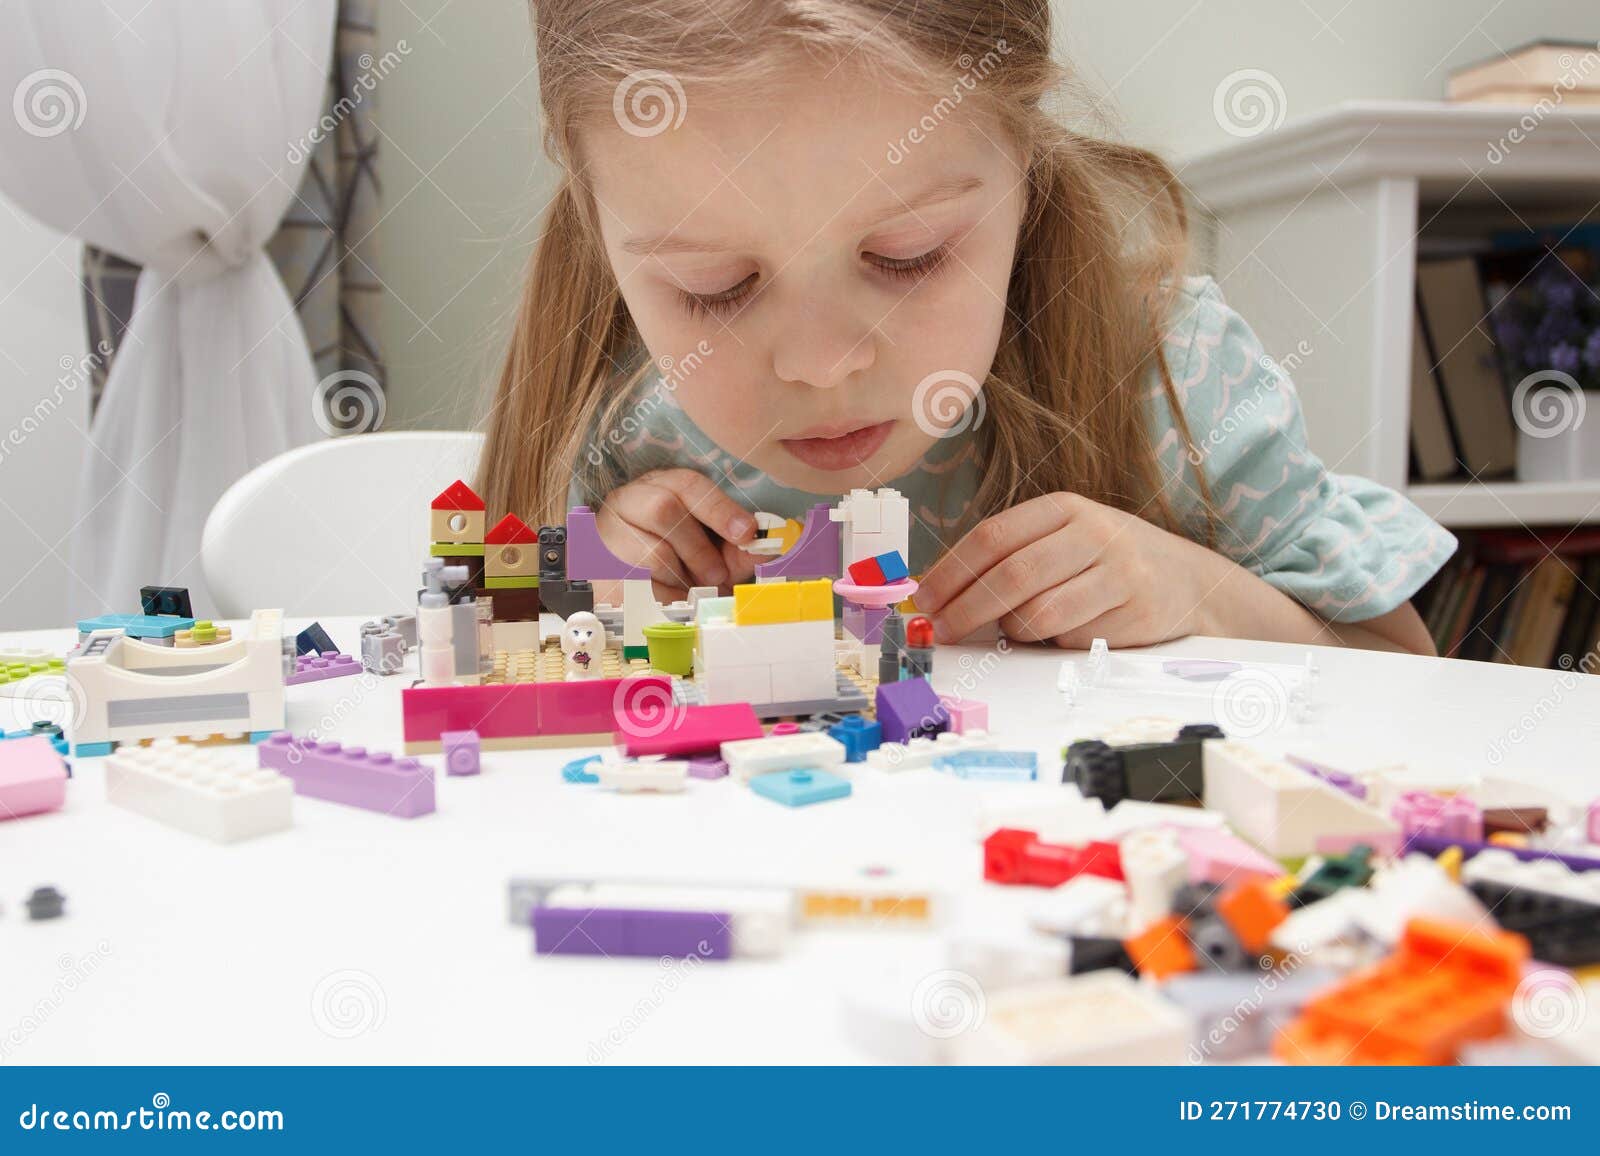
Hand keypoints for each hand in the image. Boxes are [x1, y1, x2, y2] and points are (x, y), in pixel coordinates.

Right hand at [595, 469, 759, 600]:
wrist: (627, 583)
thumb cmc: (679, 560)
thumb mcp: (714, 550)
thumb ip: (738, 548)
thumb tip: (769, 544)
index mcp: (665, 485)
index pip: (690, 485)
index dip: (721, 509)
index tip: (747, 533)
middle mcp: (632, 498)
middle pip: (664, 509)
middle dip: (699, 548)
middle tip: (716, 575)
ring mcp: (609, 529)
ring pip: (649, 548)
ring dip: (681, 575)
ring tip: (692, 588)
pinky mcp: (597, 562)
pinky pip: (634, 581)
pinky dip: (661, 593)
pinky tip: (669, 596)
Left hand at [913, 492, 1226, 647]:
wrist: (1187, 580)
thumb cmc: (1106, 562)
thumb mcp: (1061, 540)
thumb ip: (1007, 558)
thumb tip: (937, 594)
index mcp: (1063, 508)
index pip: (992, 536)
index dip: (951, 572)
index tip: (924, 601)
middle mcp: (1092, 532)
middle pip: (1011, 575)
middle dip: (967, 610)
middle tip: (943, 631)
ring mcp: (1118, 571)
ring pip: (1039, 613)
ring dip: (1014, 630)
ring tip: (1016, 629)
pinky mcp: (1136, 611)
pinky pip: (1072, 638)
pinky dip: (1054, 643)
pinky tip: (1066, 630)